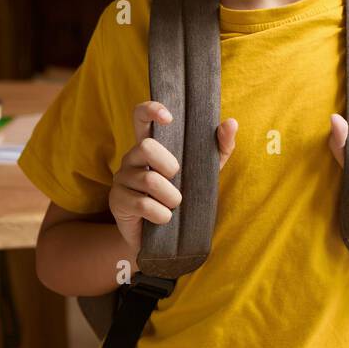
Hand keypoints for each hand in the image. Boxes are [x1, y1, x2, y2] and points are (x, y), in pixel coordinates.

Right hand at [109, 101, 237, 254]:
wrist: (163, 238)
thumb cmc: (184, 196)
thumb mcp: (204, 171)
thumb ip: (219, 148)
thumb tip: (231, 123)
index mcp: (150, 145)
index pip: (140, 116)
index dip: (150, 109)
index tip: (169, 117)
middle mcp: (131, 157)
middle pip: (146, 147)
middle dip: (169, 165)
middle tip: (177, 179)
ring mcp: (121, 178)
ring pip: (149, 180)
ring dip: (171, 197)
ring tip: (175, 205)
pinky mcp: (117, 201)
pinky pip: (142, 204)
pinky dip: (162, 214)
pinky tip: (164, 218)